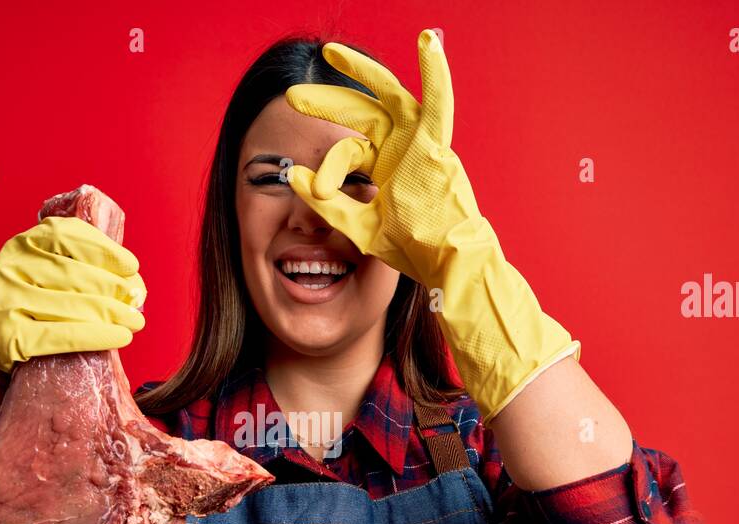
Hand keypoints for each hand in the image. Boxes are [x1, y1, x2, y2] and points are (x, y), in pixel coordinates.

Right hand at [0, 215, 146, 378]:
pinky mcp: (8, 337)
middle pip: (77, 275)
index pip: (68, 236)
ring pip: (75, 306)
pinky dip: (99, 336)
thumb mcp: (38, 274)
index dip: (105, 250)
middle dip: (116, 289)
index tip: (131, 267)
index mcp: (21, 244)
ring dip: (115, 314)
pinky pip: (65, 335)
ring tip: (136, 321)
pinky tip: (120, 337)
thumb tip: (132, 284)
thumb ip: (74, 267)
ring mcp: (6, 302)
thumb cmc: (24, 308)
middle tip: (138, 302)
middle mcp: (10, 267)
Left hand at [284, 29, 579, 423]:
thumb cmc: (411, 250)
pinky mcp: (438, 145)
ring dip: (362, 72)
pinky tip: (428, 42)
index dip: (326, 168)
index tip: (307, 184)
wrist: (445, 266)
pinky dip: (436, 71)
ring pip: (390, 96)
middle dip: (327, 102)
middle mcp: (402, 150)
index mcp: (385, 168)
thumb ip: (327, 203)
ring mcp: (420, 144)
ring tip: (331, 54)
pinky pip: (439, 101)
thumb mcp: (359, 226)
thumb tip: (293, 177)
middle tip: (292, 96)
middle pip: (361, 114)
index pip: (348, 152)